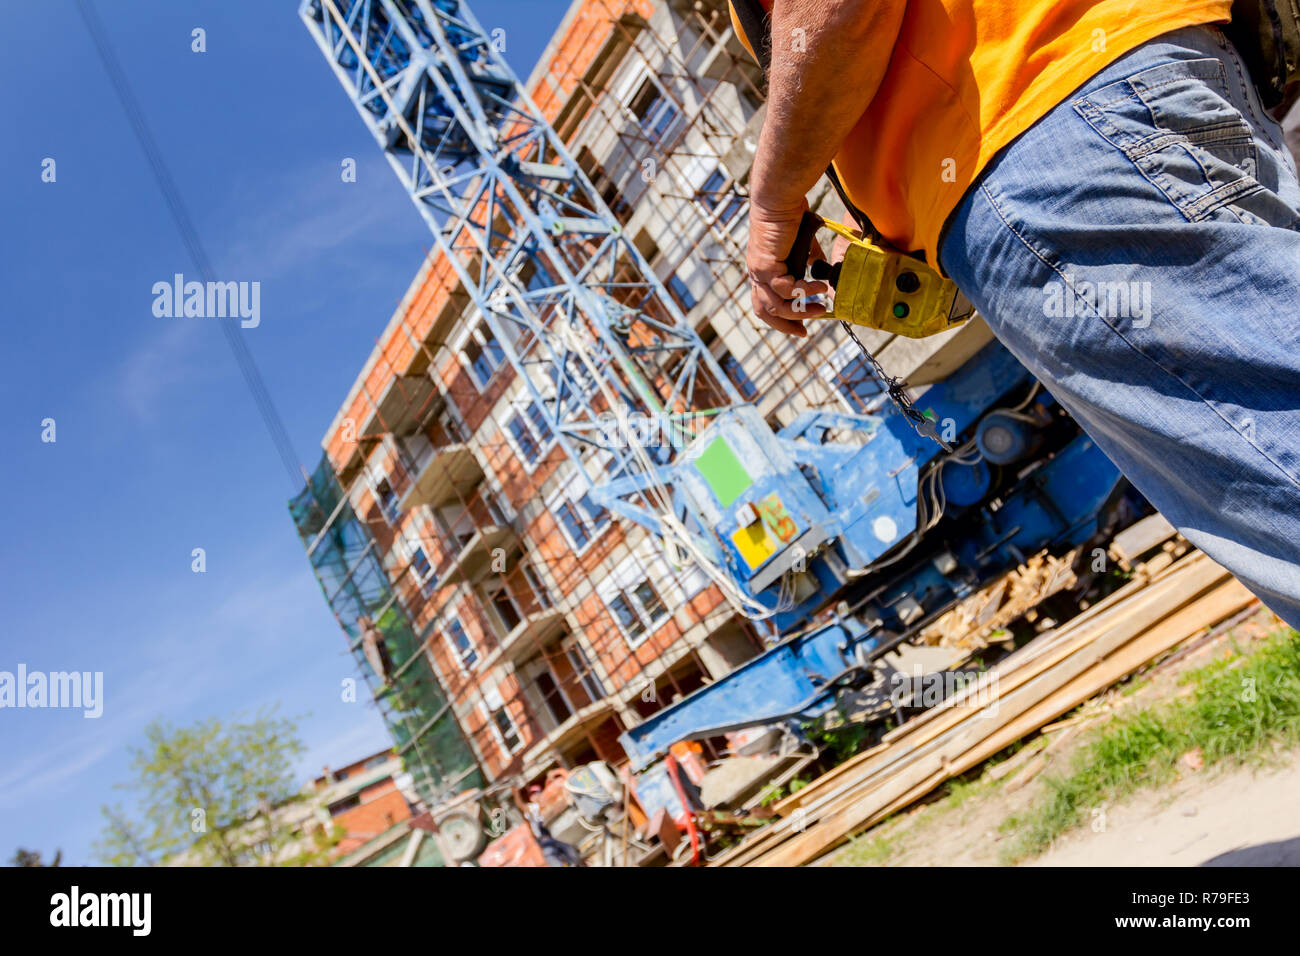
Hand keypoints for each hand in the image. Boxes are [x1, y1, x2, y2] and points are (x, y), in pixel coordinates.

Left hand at [746, 199, 828, 336]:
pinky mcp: (765, 265)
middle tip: (805, 331)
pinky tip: (820, 289)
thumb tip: (821, 269)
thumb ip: (809, 258)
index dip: (780, 319)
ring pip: (776, 305)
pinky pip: (786, 289)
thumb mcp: (802, 243)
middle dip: (785, 325)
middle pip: (764, 311)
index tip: (801, 326)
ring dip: (800, 311)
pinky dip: (804, 292)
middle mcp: (756, 273)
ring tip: (821, 308)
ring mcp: (758, 271)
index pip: (764, 303)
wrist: (779, 197)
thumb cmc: (790, 214)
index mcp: (762, 270)